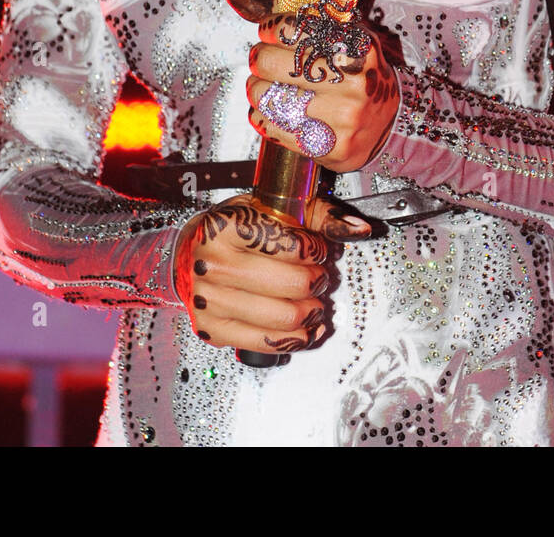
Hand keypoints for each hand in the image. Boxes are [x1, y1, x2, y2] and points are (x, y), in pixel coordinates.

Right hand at [173, 194, 370, 352]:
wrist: (193, 253)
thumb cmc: (236, 228)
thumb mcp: (272, 209)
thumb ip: (319, 216)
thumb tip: (360, 229)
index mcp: (227, 227)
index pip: (293, 246)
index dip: (316, 249)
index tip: (317, 248)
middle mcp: (214, 264)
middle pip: (293, 285)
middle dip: (317, 281)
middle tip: (318, 275)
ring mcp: (211, 300)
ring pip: (285, 318)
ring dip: (311, 310)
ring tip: (312, 299)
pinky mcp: (214, 329)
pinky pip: (268, 343)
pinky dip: (297, 338)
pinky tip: (305, 325)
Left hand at [226, 0, 399, 173]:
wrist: (390, 123)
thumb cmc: (358, 74)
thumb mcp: (341, 38)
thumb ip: (294, 19)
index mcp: (356, 47)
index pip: (296, 28)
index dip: (272, 28)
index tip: (267, 31)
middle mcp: (353, 81)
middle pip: (276, 64)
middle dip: (259, 58)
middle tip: (260, 58)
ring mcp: (343, 117)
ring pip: (272, 100)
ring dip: (257, 90)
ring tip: (262, 85)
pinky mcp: (331, 147)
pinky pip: (276, 130)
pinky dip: (262, 117)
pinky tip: (269, 109)